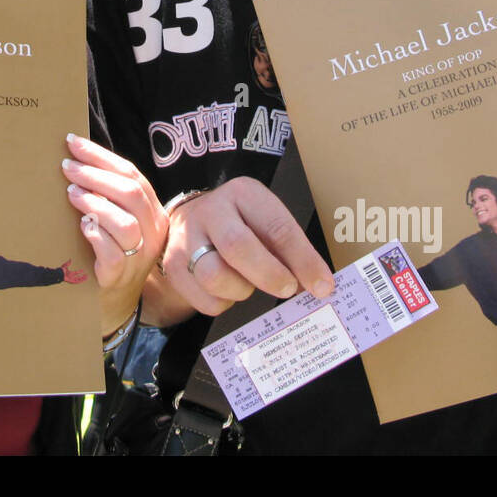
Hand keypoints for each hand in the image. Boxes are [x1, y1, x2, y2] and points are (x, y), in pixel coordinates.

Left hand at [59, 259, 87, 283]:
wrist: (59, 273)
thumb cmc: (61, 270)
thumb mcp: (65, 265)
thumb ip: (68, 263)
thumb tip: (70, 259)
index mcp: (70, 273)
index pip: (76, 272)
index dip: (80, 271)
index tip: (83, 270)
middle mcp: (71, 277)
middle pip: (78, 277)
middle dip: (82, 277)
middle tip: (87, 275)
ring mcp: (71, 279)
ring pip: (78, 280)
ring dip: (83, 279)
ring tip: (87, 277)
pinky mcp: (71, 281)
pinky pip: (77, 282)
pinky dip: (80, 281)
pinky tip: (83, 279)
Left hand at [62, 134, 166, 300]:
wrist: (116, 303)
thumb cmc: (112, 253)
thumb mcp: (118, 221)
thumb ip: (109, 195)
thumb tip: (78, 158)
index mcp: (154, 212)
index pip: (132, 174)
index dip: (101, 156)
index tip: (73, 143)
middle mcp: (153, 232)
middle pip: (130, 193)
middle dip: (95, 174)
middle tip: (67, 167)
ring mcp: (141, 257)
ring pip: (125, 223)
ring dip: (95, 202)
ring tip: (71, 193)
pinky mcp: (122, 277)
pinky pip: (113, 253)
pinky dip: (96, 235)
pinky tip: (82, 226)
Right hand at [159, 176, 334, 317]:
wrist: (189, 223)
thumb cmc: (240, 225)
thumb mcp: (265, 222)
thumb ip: (289, 250)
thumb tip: (319, 286)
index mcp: (243, 193)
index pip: (276, 227)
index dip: (303, 260)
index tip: (323, 285)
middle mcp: (211, 211)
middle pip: (238, 247)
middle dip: (269, 275)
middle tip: (288, 289)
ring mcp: (186, 238)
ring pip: (216, 276)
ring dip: (241, 290)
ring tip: (247, 283)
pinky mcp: (173, 266)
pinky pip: (205, 300)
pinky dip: (224, 302)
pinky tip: (227, 289)